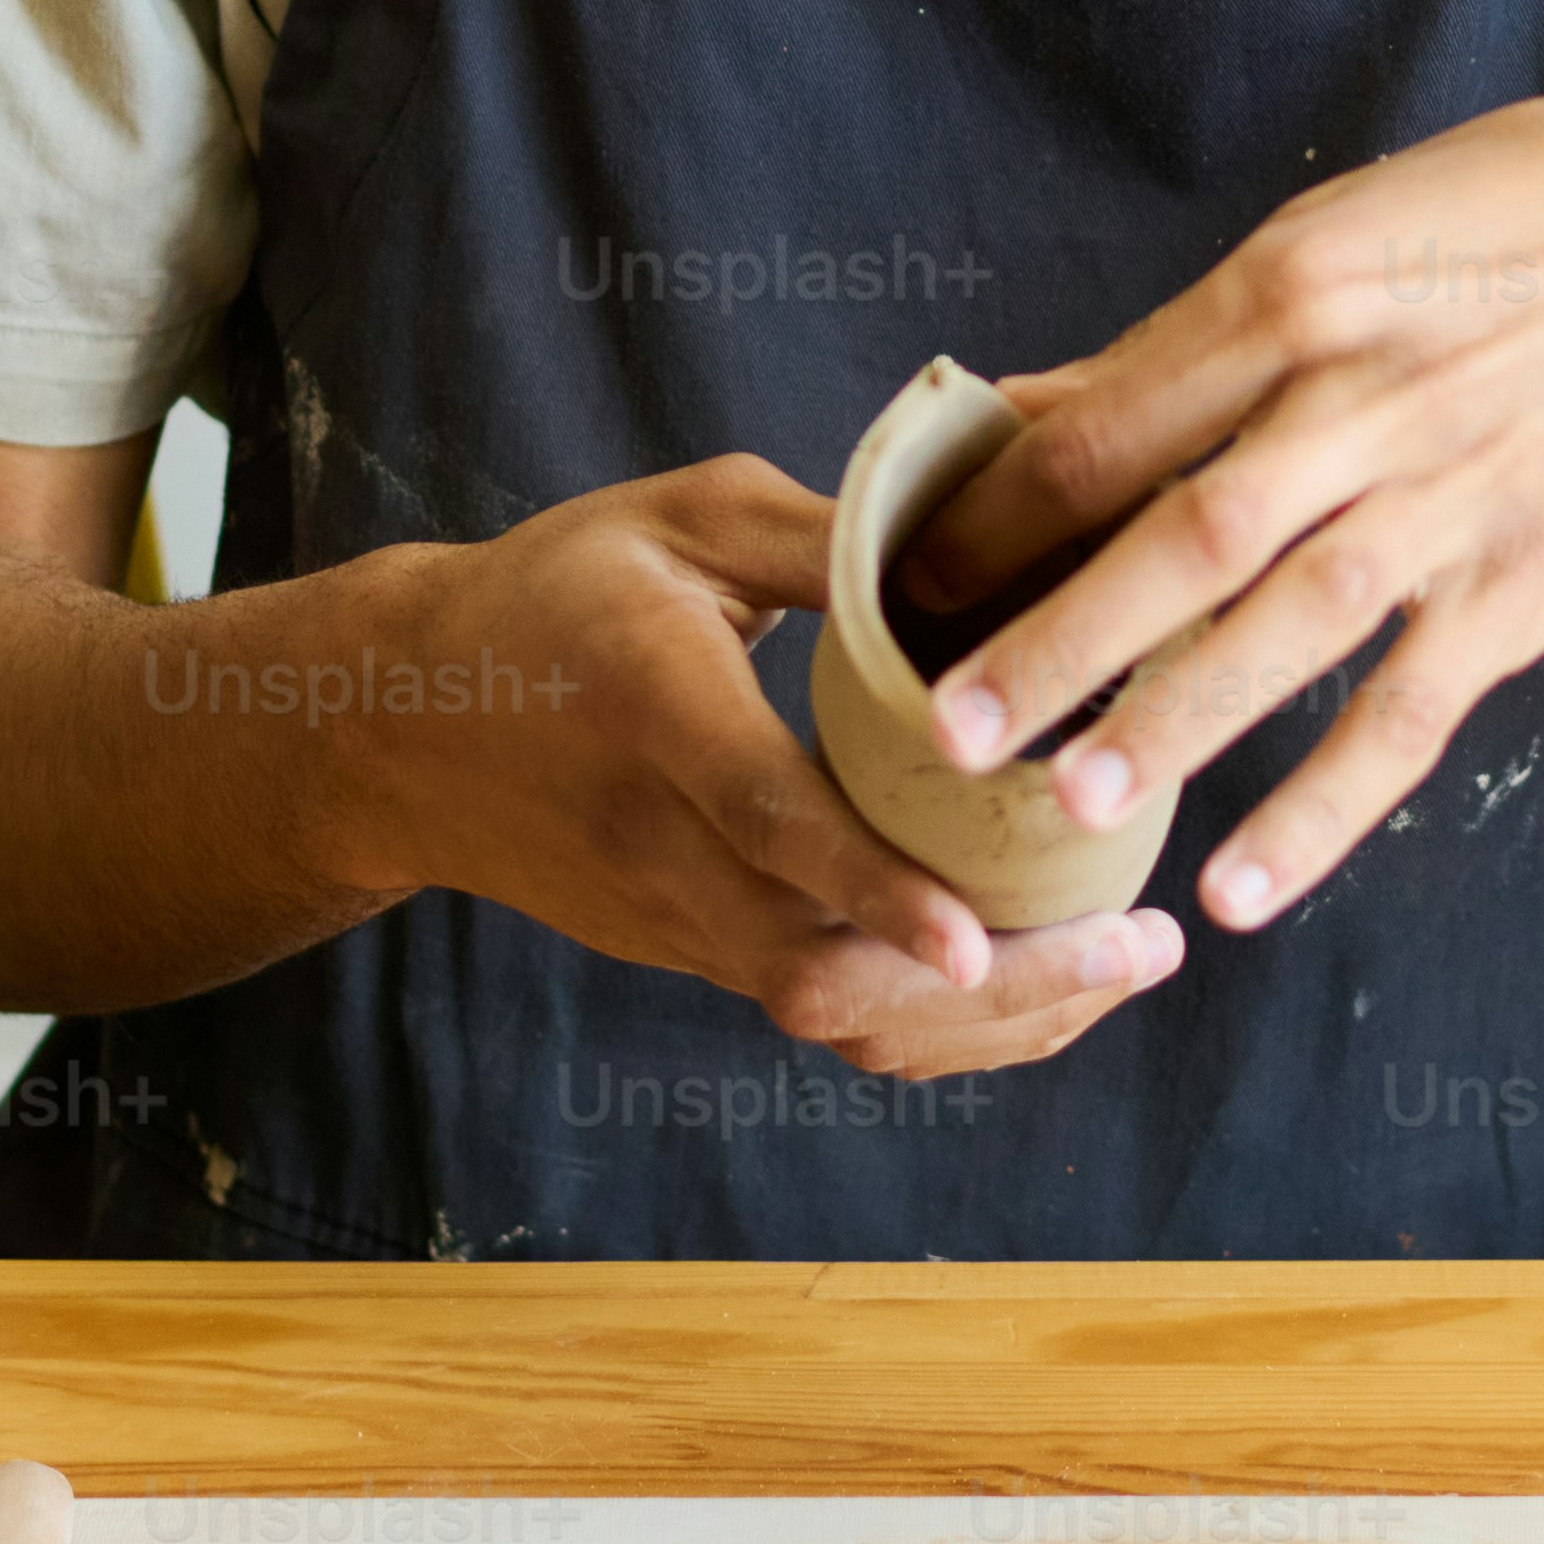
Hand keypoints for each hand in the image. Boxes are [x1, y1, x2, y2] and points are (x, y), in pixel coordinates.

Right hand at [366, 459, 1184, 1077]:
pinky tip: (1041, 983)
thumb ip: (825, 531)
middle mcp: (662, 844)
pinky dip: (939, 1024)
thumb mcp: (675, 519)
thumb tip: (987, 533)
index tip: (976, 940)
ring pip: (834, 1019)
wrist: (401, 725)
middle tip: (1141, 945)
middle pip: (820, 970)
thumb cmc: (552, 595)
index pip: (766, 823)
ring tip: (1123, 965)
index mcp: (652, 712)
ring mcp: (675, 922)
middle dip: (995, 989)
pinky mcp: (691, 956)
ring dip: (988, 1024)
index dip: (873, 890)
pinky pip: (825, 1016)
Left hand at [910, 65, 1543, 936]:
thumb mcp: (1366, 214)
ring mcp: (1452, 499)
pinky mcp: (1530, 584)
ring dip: (1170, 723)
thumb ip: (1216, 325)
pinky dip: (1327, 808)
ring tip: (1067, 806)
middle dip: (1051, 638)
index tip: (918, 581)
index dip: (1005, 512)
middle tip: (943, 730)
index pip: (1116, 418)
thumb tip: (1055, 405)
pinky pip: (1408, 714)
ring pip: (1283, 630)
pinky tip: (1244, 885)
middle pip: (1177, 535)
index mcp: (1302, 284)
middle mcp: (1366, 395)